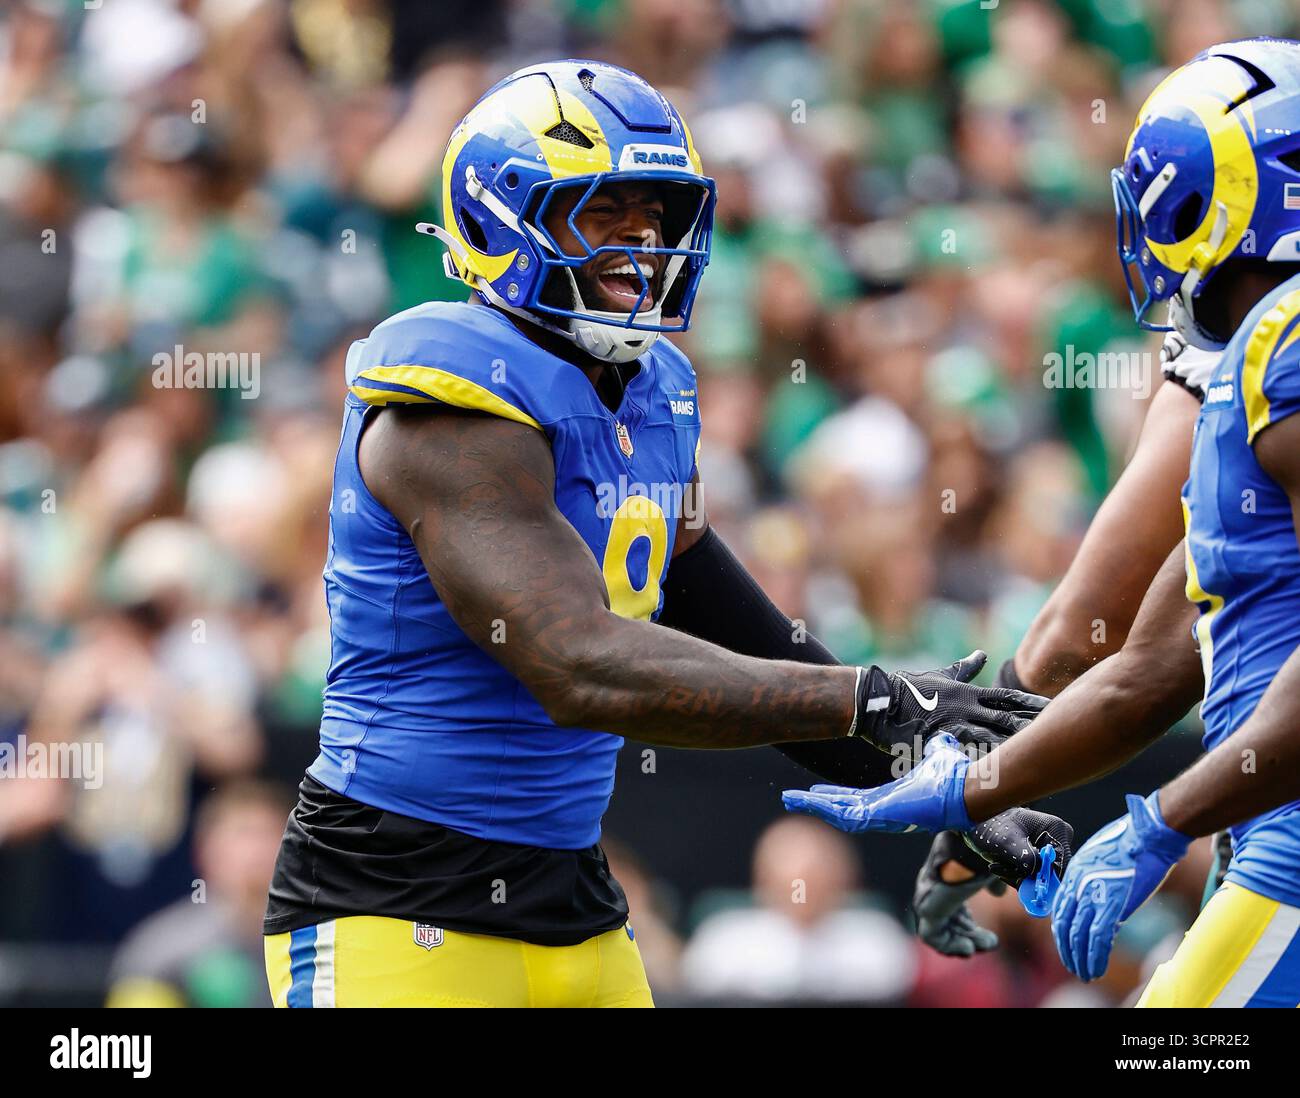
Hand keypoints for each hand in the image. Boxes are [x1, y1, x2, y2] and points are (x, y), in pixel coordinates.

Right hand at [782, 732, 973, 833]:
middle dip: (815, 804)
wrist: (966, 787)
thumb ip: (937, 747)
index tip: (817, 791)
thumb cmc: (956, 775)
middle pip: (840, 810)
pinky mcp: (881, 815)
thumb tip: (944, 737)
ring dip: (814, 806)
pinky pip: (846, 815)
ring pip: (838, 814)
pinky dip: (825, 808)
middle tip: (791, 799)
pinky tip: (808, 800)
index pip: (856, 801)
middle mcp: (883, 811)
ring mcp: (881, 816)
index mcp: (892, 799)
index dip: (835, 796)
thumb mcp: (939, 754)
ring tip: (790, 799)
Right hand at [853, 651, 1045, 759]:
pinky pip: (965, 755)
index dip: (1030, 702)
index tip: (1052, 705)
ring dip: (1013, 747)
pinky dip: (981, 764)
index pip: (1007, 698)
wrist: (880, 700)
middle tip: (1058, 729)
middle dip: (1032, 725)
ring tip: (1037, 754)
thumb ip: (964, 668)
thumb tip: (982, 655)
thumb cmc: (910, 687)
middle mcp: (966, 709)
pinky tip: (999, 775)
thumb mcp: (941, 676)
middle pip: (1006, 718)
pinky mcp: (940, 741)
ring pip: (990, 738)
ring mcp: (954, 726)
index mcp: (968, 694)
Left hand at [913, 831, 999, 956]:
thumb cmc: (991, 843)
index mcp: (947, 871)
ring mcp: (929, 895)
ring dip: (961, 943)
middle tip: (990, 942)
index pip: (950, 905)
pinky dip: (949, 946)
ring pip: (937, 930)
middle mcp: (935, 883)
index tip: (991, 938)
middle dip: (968, 937)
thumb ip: (995, 880)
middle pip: (946, 920)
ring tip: (986, 944)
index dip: (968, 926)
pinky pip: (931, 935)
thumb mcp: (998, 863)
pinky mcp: (929, 906)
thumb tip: (997, 894)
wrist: (981, 839)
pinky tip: (971, 947)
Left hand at [962, 806, 1072, 888]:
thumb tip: (1040, 875)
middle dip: (1027, 878)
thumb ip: (1025, 857)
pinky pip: (1032, 876)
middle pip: (1052, 873)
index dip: (1048, 880)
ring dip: (1018, 877)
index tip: (1026, 885)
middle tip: (1002, 871)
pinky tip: (999, 866)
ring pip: (1041, 878)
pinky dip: (1016, 876)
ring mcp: (1049, 849)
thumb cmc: (990, 824)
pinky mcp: (1039, 858)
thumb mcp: (1006, 841)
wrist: (976, 821)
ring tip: (997, 866)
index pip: (1062, 864)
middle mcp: (1057, 839)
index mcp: (1056, 829)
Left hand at [1051, 791, 1190, 981]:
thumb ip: (1097, 881)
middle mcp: (1078, 884)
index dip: (1061, 930)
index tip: (1065, 945)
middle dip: (1067, 950)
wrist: (1148, 834)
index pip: (1060, 908)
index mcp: (1075, 872)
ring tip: (1085, 974)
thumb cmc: (1132, 842)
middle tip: (1073, 966)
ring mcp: (1094, 894)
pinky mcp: (1113, 904)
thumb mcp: (1103, 858)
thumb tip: (1104, 906)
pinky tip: (1096, 969)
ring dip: (1080, 959)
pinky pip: (1098, 937)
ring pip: (1079, 936)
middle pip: (1065, 925)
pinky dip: (1095, 957)